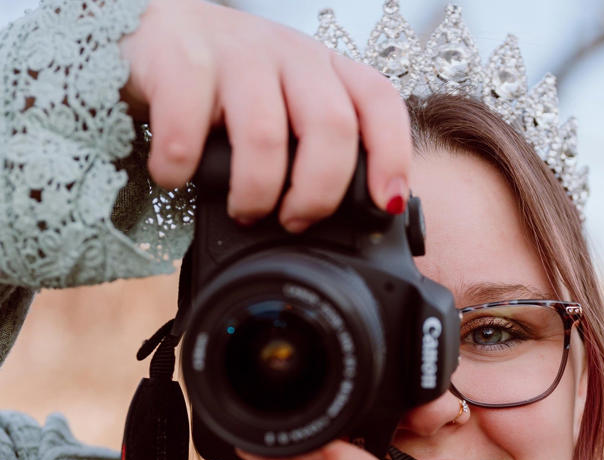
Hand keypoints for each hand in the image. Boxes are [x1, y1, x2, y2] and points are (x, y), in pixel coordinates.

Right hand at [120, 0, 410, 228]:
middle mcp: (291, 55)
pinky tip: (175, 176)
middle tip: (293, 221)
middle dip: (317, 193)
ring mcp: (237, 52)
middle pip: (331, 127)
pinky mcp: (179, 56)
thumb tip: (344, 224)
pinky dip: (181, 167)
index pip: (380, 102)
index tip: (384, 204)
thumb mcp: (288, 115)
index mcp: (326, 71)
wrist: (157, 35)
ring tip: (242, 211)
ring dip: (255, 193)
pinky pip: (187, 126)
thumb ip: (314, 154)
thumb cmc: (231, 92)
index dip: (391, 156)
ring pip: (265, 136)